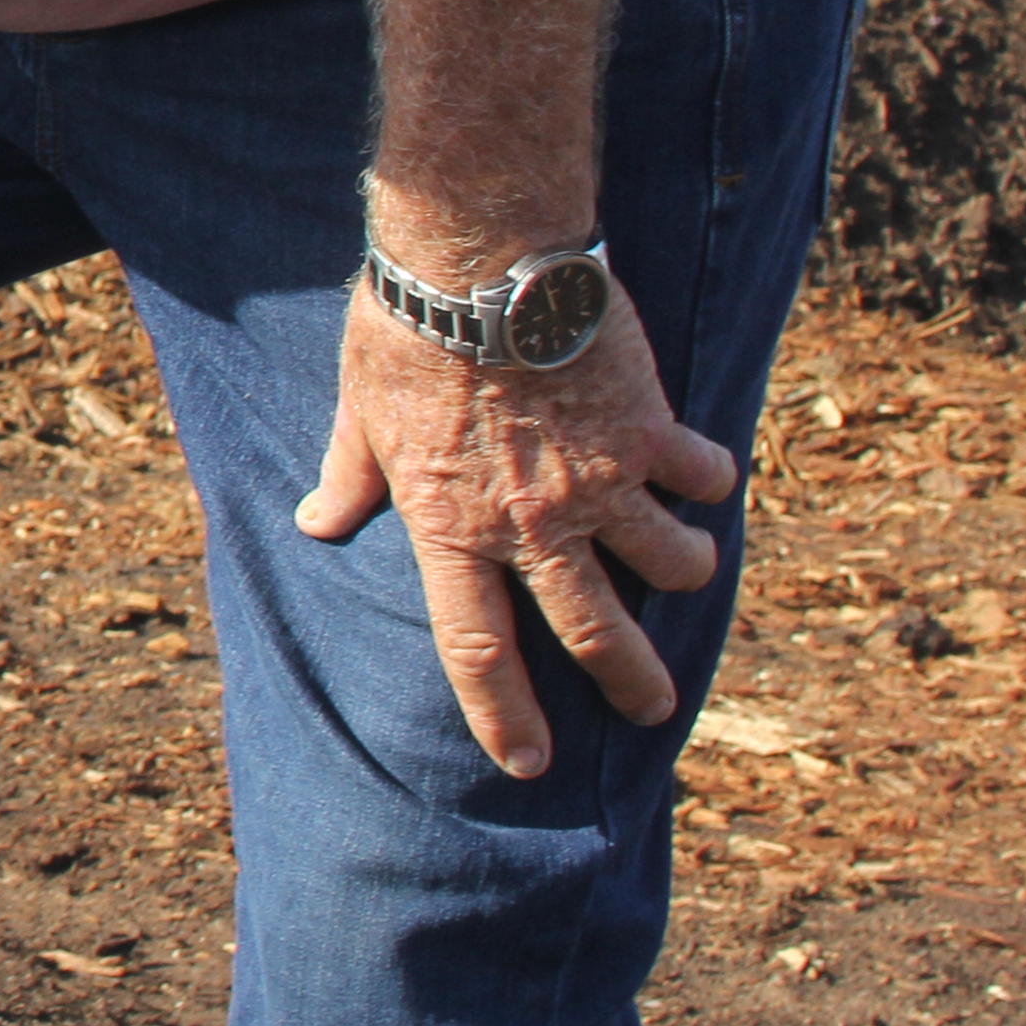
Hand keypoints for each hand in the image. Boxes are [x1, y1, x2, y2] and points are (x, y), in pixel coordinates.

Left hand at [299, 277, 734, 776]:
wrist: (478, 262)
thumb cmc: (405, 330)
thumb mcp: (358, 409)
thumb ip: (349, 476)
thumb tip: (316, 521)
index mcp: (452, 528)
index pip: (475, 651)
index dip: (503, 716)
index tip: (528, 764)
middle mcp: (531, 524)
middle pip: (593, 633)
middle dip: (632, 683)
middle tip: (654, 710)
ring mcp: (598, 484)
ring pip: (668, 563)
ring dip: (685, 574)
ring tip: (690, 572)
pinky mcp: (649, 433)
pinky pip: (700, 478)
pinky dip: (709, 483)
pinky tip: (708, 479)